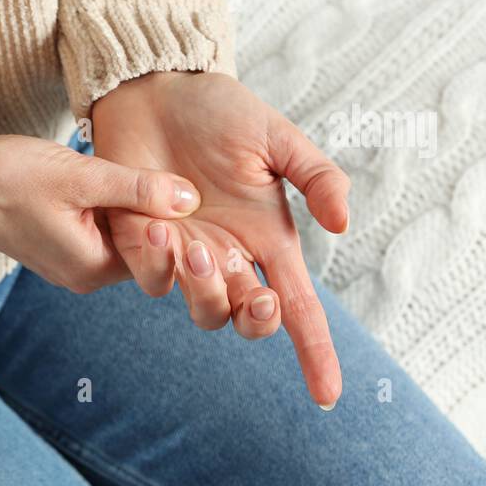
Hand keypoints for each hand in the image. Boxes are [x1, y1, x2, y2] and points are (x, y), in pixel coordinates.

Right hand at [0, 129, 200, 294]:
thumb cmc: (7, 176)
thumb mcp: (81, 176)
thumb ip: (138, 188)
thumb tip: (191, 199)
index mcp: (92, 268)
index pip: (159, 254)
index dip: (183, 226)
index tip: (205, 195)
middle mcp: (82, 274)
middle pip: (143, 248)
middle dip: (162, 217)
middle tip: (190, 181)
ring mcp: (68, 261)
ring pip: (121, 234)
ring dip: (135, 207)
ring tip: (160, 175)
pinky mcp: (56, 242)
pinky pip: (98, 228)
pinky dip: (111, 206)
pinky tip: (119, 177)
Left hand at [91, 72, 349, 407]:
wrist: (154, 89)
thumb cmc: (219, 112)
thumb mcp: (278, 138)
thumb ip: (317, 177)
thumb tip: (345, 225)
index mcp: (267, 239)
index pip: (298, 308)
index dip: (315, 354)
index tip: (329, 396)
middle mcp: (228, 256)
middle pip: (246, 321)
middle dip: (254, 319)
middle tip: (252, 289)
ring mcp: (183, 255)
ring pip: (200, 310)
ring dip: (203, 288)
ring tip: (195, 244)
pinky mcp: (140, 244)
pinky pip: (151, 279)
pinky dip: (158, 263)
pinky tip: (158, 225)